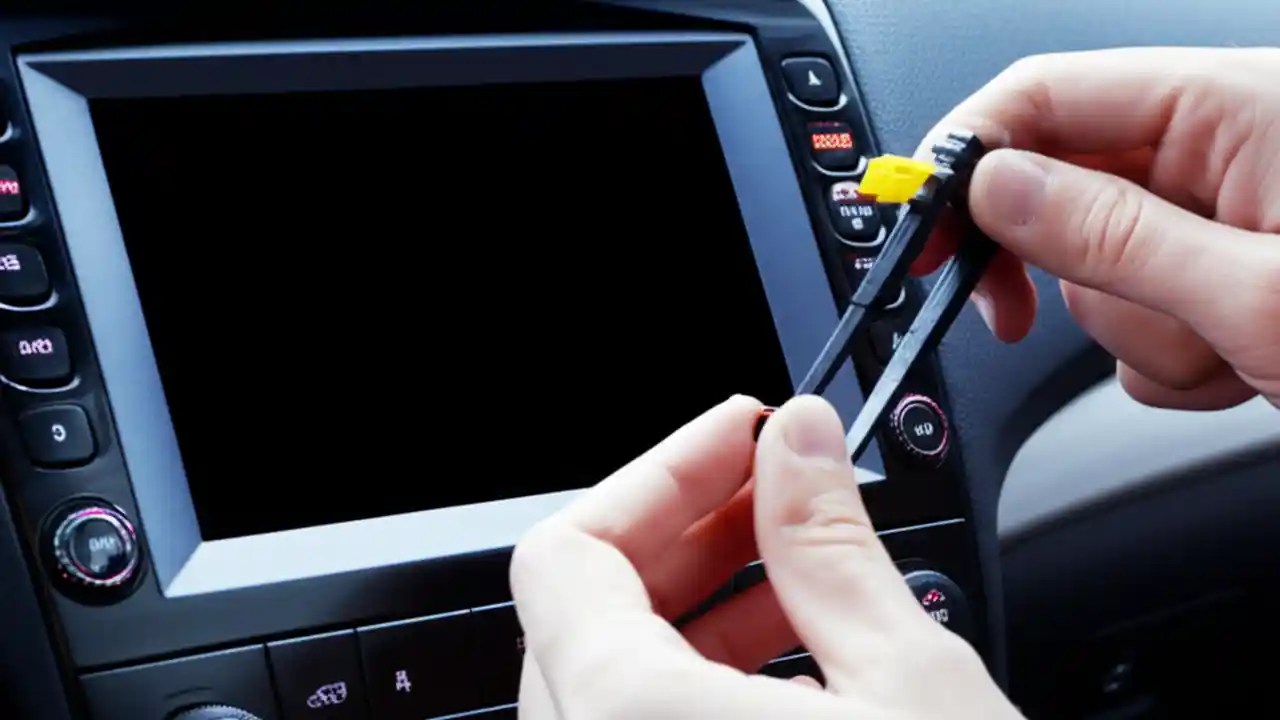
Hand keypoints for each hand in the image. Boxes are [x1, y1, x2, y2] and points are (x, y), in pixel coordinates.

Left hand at [509, 395, 1020, 718]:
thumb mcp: (910, 682)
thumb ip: (831, 543)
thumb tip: (798, 441)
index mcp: (624, 718)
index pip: (564, 552)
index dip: (659, 473)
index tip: (737, 438)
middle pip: (586, 609)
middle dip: (688, 534)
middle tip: (779, 491)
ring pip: (616, 678)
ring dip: (702, 609)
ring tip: (806, 576)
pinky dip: (706, 687)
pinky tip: (802, 673)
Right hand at [912, 47, 1279, 408]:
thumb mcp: (1257, 294)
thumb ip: (1115, 236)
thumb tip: (993, 189)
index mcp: (1232, 108)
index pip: (1050, 96)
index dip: (965, 157)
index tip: (919, 231)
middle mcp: (1223, 152)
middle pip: (1060, 189)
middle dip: (1055, 270)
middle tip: (1014, 318)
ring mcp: (1223, 222)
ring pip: (1098, 273)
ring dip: (1141, 334)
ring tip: (1231, 355)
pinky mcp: (1221, 283)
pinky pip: (1140, 320)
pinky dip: (1171, 360)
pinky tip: (1243, 368)